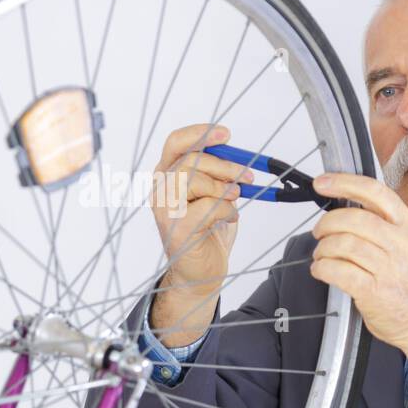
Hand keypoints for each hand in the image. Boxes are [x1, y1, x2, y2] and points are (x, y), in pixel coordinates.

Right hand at [148, 124, 254, 345]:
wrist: (198, 274)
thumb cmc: (205, 233)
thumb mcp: (211, 194)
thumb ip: (215, 173)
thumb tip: (237, 154)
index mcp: (166, 176)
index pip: (175, 142)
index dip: (200, 133)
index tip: (226, 134)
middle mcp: (160, 191)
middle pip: (191, 160)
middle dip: (225, 165)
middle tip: (246, 176)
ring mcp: (165, 210)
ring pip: (196, 180)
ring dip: (224, 189)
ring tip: (233, 201)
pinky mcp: (177, 229)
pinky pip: (208, 206)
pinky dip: (227, 211)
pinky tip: (228, 220)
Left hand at [308, 172, 407, 354]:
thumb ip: (383, 227)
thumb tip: (344, 212)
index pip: (374, 192)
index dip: (344, 183)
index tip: (322, 183)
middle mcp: (401, 243)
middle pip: (352, 218)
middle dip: (326, 223)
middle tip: (319, 232)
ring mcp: (389, 267)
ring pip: (341, 244)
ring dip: (322, 249)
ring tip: (322, 256)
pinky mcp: (374, 291)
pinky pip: (337, 270)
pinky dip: (321, 268)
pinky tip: (321, 271)